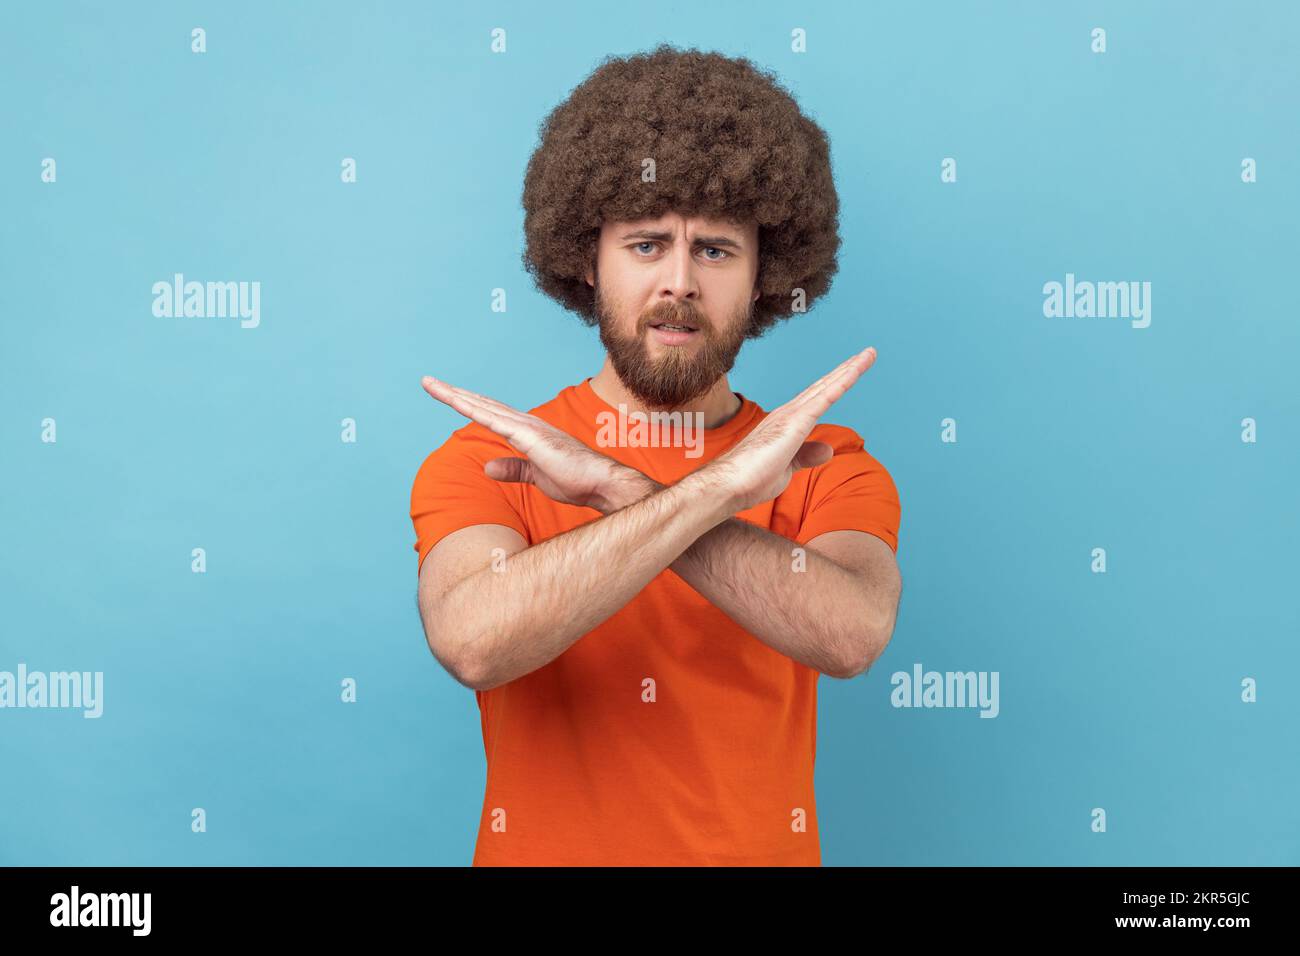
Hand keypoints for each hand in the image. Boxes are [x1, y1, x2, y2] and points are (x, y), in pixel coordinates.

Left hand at [420, 375, 646, 513]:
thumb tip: (487, 468)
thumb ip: (513, 469)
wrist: (601, 484)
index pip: (490, 414)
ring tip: (432, 385)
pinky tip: (458, 403)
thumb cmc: (576, 480)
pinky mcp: (531, 439)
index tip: (446, 395)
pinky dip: (475, 411)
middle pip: (482, 404)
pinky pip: (496, 422)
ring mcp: (528, 429)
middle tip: (427, 382)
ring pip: (484, 408)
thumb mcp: (536, 477)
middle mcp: (526, 424)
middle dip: (453, 393)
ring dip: (456, 396)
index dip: (468, 403)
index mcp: (527, 432)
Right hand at [702, 347, 877, 512]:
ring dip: (849, 369)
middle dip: (846, 370)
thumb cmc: (750, 479)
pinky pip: (826, 397)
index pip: (816, 400)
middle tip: (866, 354)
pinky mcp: (796, 423)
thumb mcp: (786, 468)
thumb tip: (826, 450)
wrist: (728, 484)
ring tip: (868, 354)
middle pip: (824, 387)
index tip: (850, 372)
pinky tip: (856, 370)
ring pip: (828, 387)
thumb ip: (805, 456)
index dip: (834, 385)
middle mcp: (788, 413)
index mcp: (785, 424)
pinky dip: (843, 381)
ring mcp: (792, 416)